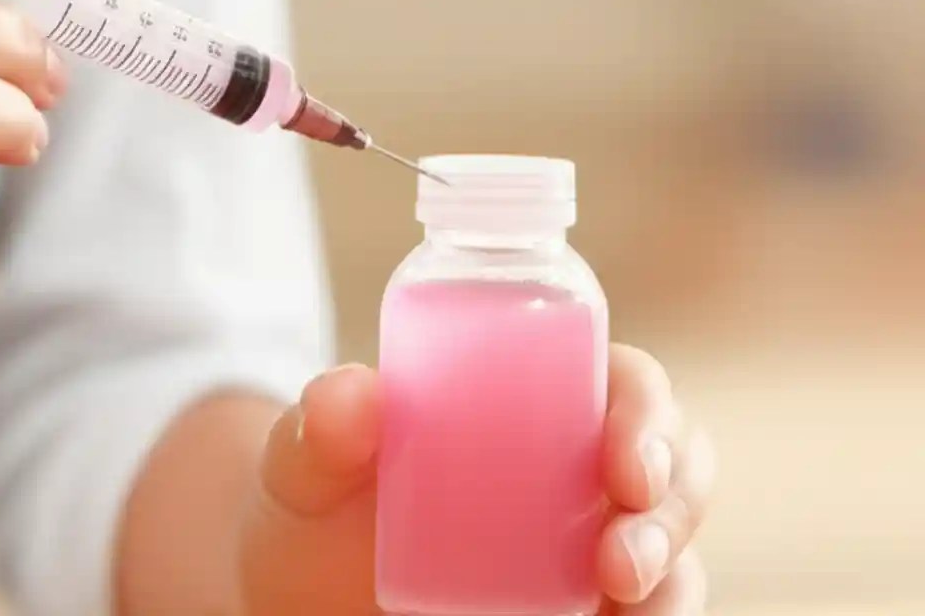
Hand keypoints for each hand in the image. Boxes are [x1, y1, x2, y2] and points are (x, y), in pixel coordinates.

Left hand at [241, 345, 714, 614]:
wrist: (300, 591)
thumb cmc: (317, 504)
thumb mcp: (308, 461)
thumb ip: (322, 425)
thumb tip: (351, 396)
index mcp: (534, 398)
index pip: (626, 383)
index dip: (647, 414)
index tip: (622, 465)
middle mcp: (578, 468)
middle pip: (676, 465)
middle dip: (672, 508)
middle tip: (621, 562)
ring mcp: (586, 546)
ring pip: (674, 550)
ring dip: (672, 579)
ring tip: (628, 603)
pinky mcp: (583, 612)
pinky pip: (642, 613)